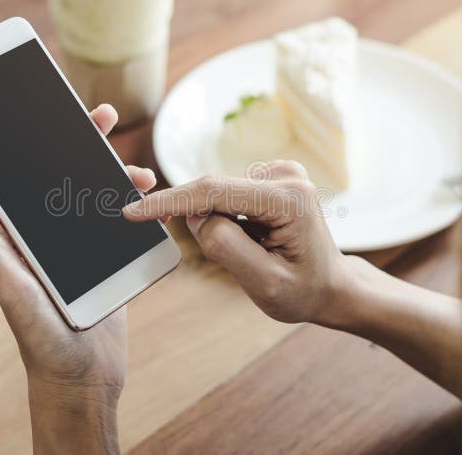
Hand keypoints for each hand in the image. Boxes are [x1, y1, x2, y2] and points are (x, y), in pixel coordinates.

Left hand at [0, 104, 155, 453]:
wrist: (83, 379)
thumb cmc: (39, 338)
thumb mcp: (10, 286)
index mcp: (22, 237)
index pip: (27, 179)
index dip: (39, 143)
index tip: (54, 114)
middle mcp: (50, 237)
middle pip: (67, 178)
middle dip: (85, 145)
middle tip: (103, 116)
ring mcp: (82, 249)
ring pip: (100, 198)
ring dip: (117, 178)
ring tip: (140, 174)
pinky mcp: (109, 263)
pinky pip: (122, 225)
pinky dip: (136, 209)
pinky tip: (150, 201)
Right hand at [123, 160, 357, 325]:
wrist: (330, 286)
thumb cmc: (303, 290)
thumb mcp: (265, 284)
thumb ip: (225, 247)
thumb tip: (197, 217)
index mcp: (288, 199)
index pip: (213, 193)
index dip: (168, 201)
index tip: (131, 210)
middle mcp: (286, 175)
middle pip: (213, 192)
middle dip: (201, 222)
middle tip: (235, 258)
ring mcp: (280, 172)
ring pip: (217, 194)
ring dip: (217, 222)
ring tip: (254, 250)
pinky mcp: (271, 176)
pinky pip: (226, 194)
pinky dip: (225, 217)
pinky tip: (253, 238)